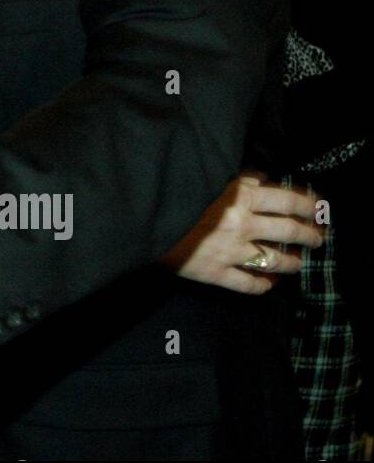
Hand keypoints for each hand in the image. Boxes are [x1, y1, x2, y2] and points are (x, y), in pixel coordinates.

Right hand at [160, 171, 322, 293]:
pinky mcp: (217, 273)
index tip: (319, 208)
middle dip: (310, 235)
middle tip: (318, 238)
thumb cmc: (175, 194)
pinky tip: (271, 282)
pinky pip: (250, 284)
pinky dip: (265, 284)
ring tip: (299, 261)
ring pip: (276, 260)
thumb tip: (264, 179)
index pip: (288, 200)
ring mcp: (231, 252)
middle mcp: (243, 225)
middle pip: (289, 231)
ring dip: (293, 261)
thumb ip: (237, 179)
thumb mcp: (207, 178)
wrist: (144, 222)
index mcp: (240, 197)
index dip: (309, 205)